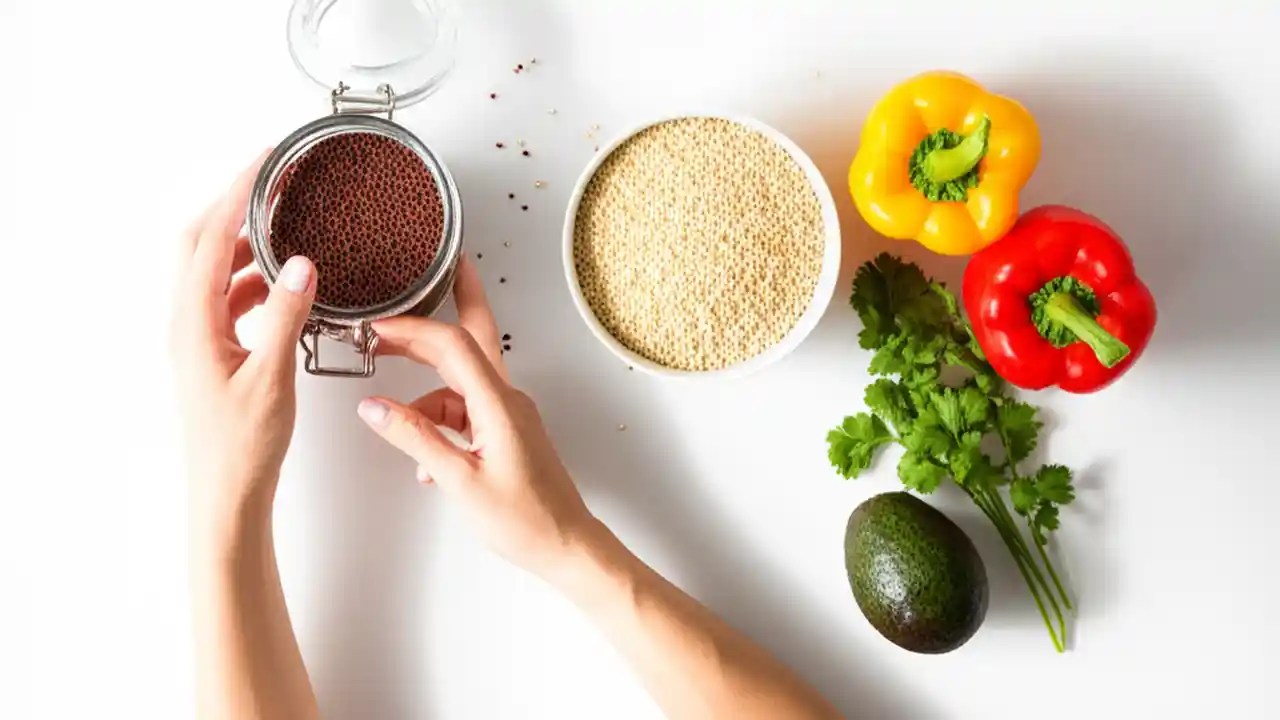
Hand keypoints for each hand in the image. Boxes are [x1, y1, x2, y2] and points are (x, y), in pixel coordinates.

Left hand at [171, 153, 317, 538]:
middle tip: (271, 182)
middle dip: (234, 207)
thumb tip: (300, 264)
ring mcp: (199, 339)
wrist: (228, 494)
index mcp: (194, 323)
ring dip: (244, 243)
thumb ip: (287, 315)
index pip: (208, 237)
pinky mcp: (215, 353)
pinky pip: (229, 299)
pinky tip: (283, 285)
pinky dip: (253, 279)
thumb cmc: (243, 447)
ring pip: (214, 271)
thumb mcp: (272, 377)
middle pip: (201, 245)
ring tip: (282, 226)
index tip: (264, 162)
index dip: (235, 193)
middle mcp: (188, 324)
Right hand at [356, 258, 597, 578]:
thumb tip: (375, 408)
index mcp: (499, 404)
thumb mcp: (459, 481)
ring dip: (425, 396)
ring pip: (459, 384)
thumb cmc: (527, 520)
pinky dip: (439, 424)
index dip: (414, 328)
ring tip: (393, 418)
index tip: (380, 326)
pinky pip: (465, 412)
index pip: (454, 344)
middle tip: (392, 316)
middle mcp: (508, 399)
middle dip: (427, 327)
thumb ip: (415, 439)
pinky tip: (425, 458)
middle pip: (466, 343)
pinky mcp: (506, 431)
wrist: (565, 544)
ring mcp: (509, 414)